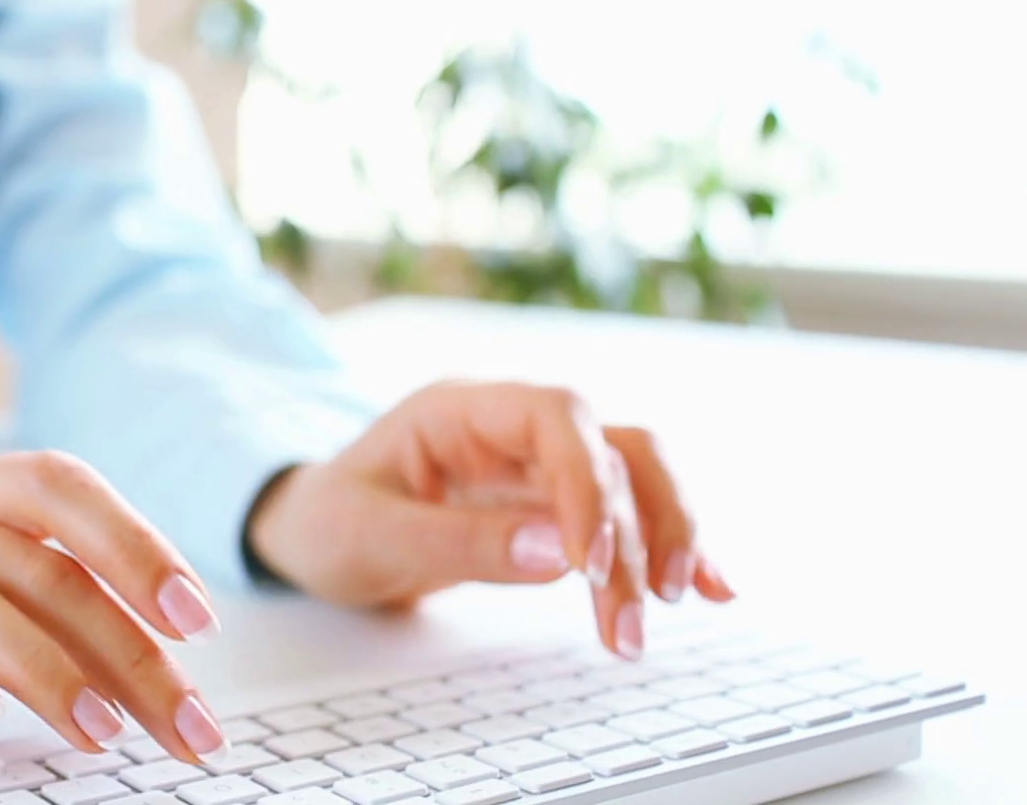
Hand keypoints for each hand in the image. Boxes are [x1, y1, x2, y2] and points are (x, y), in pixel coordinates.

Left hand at [246, 381, 734, 657]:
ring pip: (637, 478)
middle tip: (635, 614)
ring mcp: (540, 463)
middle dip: (640, 529)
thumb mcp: (374, 537)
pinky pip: (632, 514)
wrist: (315, 533)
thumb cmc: (331, 523)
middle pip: (614, 446)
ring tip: (658, 616)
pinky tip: (711, 588)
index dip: (587, 483)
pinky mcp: (556, 506)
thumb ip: (461, 543)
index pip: (556, 415)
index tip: (587, 565)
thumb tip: (559, 555)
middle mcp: (513, 426)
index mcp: (461, 409)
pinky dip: (671, 547)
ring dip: (662, 543)